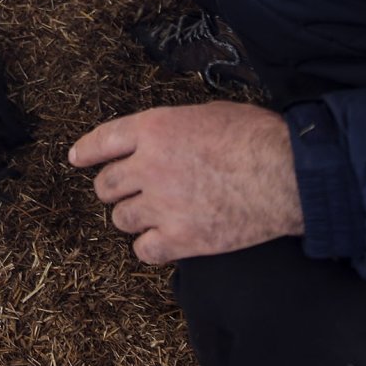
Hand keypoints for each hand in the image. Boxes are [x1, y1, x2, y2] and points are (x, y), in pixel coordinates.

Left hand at [68, 102, 303, 264]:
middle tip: (131, 192)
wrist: (288, 174)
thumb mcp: (206, 115)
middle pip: (106, 186)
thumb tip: (161, 141)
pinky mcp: (182, 239)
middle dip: (115, 189)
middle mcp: (149, 167)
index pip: (103, 141)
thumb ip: (171, 130)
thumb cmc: (256, 137)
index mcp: (154, 129)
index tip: (76, 158)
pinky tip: (165, 240)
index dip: (86, 151)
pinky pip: (144, 250)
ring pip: (121, 219)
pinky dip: (151, 247)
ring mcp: (162, 206)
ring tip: (154, 215)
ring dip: (133, 218)